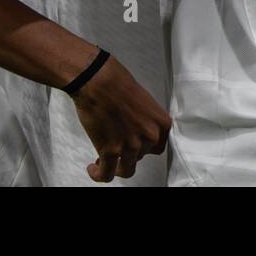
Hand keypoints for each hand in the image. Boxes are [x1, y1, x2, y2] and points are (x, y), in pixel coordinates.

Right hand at [69, 54, 170, 181]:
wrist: (98, 80)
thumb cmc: (117, 83)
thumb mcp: (143, 100)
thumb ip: (145, 118)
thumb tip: (136, 129)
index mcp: (161, 123)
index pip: (158, 146)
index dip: (145, 146)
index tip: (135, 145)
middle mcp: (150, 137)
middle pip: (142, 156)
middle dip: (129, 151)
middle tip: (116, 144)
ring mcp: (131, 146)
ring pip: (126, 169)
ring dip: (116, 166)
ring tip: (104, 159)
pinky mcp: (111, 151)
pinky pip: (106, 174)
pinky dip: (99, 174)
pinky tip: (94, 169)